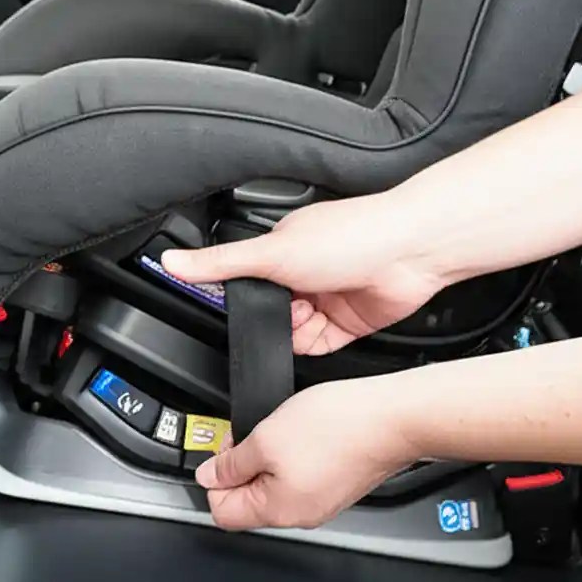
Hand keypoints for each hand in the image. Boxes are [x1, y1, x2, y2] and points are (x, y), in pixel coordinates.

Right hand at [162, 194, 454, 355]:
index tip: (235, 307)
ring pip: (293, 331)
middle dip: (271, 320)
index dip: (241, 299)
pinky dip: (313, 346)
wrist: (409, 252)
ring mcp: (327, 298)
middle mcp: (304, 272)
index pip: (246, 279)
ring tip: (303, 319)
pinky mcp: (348, 323)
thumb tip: (172, 261)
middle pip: (270, 311)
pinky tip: (315, 335)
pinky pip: (320, 345)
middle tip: (279, 313)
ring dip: (292, 333)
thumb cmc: (350, 236)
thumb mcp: (271, 252)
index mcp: (282, 248)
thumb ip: (219, 263)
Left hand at [196, 377, 421, 530]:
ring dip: (268, 457)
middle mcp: (300, 515)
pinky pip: (300, 477)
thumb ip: (231, 463)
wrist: (392, 418)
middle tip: (252, 434)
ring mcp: (321, 501)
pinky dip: (293, 455)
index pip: (222, 512)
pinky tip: (303, 432)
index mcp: (278, 511)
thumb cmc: (338, 427)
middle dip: (242, 465)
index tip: (224, 452)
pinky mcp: (337, 484)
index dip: (214, 479)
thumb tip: (208, 476)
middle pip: (248, 500)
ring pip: (275, 486)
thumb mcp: (265, 438)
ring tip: (280, 429)